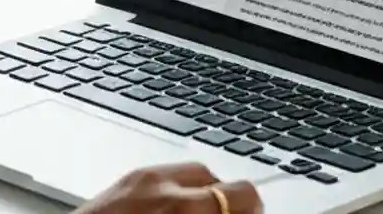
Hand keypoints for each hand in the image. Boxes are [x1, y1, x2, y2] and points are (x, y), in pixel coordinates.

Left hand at [74, 163, 262, 213]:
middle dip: (227, 202)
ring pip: (195, 172)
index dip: (254, 208)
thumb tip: (238, 212)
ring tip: (196, 212)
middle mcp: (165, 188)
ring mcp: (144, 177)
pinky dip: (177, 188)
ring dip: (202, 192)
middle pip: (219, 181)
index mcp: (183, 211)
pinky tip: (170, 208)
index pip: (242, 195)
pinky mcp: (128, 176)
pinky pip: (167, 172)